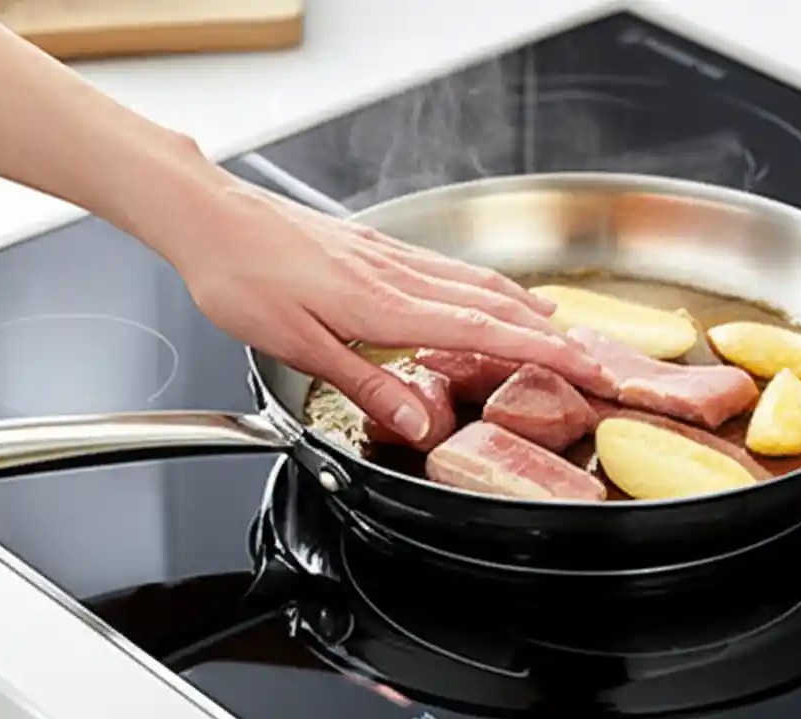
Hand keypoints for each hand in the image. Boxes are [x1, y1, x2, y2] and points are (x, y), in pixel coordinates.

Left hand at [154, 173, 604, 443]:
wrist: (209, 216)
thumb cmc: (240, 277)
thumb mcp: (296, 345)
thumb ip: (364, 384)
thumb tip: (419, 420)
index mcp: (384, 305)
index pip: (485, 331)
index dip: (544, 352)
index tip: (589, 368)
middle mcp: (396, 274)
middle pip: (494, 302)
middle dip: (550, 332)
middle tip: (590, 358)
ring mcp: (387, 254)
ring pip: (474, 279)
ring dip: (523, 305)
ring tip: (555, 326)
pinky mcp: (372, 245)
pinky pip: (446, 266)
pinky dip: (482, 284)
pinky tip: (481, 291)